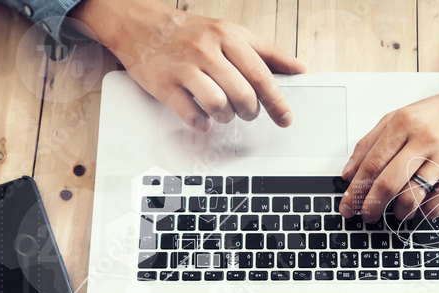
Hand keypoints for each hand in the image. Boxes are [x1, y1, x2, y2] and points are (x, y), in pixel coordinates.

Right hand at [71, 0, 306, 130]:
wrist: (139, 24)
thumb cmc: (190, 32)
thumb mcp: (230, 32)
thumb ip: (266, 51)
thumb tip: (299, 67)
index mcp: (227, 35)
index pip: (260, 73)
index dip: (276, 100)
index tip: (286, 118)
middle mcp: (206, 50)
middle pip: (242, 93)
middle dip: (250, 111)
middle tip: (247, 112)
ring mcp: (184, 67)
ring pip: (218, 104)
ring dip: (227, 117)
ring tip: (225, 113)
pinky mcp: (164, 85)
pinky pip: (191, 114)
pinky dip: (202, 123)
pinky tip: (203, 118)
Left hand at [339, 66, 438, 222]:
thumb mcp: (401, 116)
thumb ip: (370, 142)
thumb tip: (348, 173)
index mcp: (403, 124)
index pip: (371, 165)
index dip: (355, 191)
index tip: (347, 206)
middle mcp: (424, 140)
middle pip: (387, 184)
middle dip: (372, 207)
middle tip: (367, 216)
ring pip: (412, 198)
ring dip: (399, 213)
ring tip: (397, 213)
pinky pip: (438, 204)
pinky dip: (425, 213)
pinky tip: (421, 209)